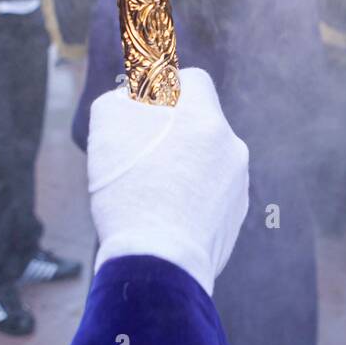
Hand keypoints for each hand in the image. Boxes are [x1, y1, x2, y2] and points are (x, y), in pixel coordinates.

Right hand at [86, 67, 248, 295]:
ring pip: (208, 160)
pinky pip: (212, 193)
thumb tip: (133, 96)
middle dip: (175, 132)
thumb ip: (123, 98)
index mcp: (206, 118)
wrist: (158, 262)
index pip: (194, 82)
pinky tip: (166, 215)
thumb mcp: (107, 125)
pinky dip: (193, 197)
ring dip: (185, 165)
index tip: (147, 107)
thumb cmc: (129, 191)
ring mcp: (238, 183)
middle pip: (201, 123)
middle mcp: (231, 146)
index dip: (168, 89)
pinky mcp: (236, 217)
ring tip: (151, 192)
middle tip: (141, 154)